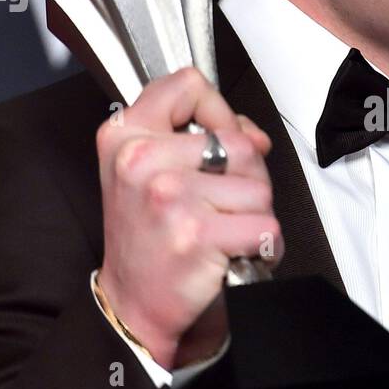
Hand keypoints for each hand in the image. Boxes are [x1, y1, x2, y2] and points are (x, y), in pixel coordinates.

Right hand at [95, 66, 283, 369]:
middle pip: (238, 141)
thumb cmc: (148, 235)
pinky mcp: (197, 233)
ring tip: (223, 231)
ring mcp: (169, 196)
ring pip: (258, 185)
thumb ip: (196, 135)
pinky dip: (263, 245)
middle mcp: (140, 160)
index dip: (219, 110)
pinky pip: (265, 224)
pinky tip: (235, 252)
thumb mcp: (149, 170)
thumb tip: (254, 135)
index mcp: (124, 135)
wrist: (133, 303)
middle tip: (219, 207)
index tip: (219, 141)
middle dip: (246, 176)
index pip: (188, 85)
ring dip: (254, 213)